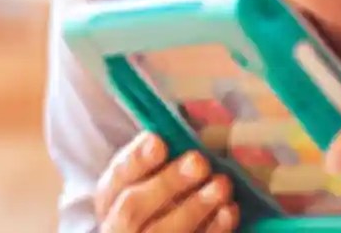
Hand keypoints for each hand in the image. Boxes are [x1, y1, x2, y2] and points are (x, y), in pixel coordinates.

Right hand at [96, 132, 238, 231]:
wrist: (155, 229)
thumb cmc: (160, 198)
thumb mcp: (150, 176)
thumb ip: (162, 154)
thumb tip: (189, 118)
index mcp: (111, 198)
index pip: (115, 179)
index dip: (136, 161)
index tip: (158, 142)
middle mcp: (120, 227)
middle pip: (132, 210)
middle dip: (167, 184)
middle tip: (198, 162)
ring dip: (195, 208)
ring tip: (221, 185)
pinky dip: (213, 229)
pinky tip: (229, 210)